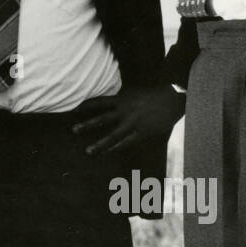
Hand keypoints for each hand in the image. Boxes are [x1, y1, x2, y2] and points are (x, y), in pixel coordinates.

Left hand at [70, 86, 184, 155]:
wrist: (172, 99)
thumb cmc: (151, 95)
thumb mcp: (132, 93)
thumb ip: (119, 100)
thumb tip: (106, 104)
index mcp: (122, 99)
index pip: (99, 102)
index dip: (85, 106)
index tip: (72, 110)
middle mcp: (125, 111)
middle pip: (102, 118)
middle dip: (87, 125)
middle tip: (73, 130)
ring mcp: (133, 122)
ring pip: (113, 135)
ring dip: (100, 144)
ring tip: (88, 151)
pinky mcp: (143, 132)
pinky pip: (127, 142)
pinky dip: (116, 148)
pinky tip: (108, 153)